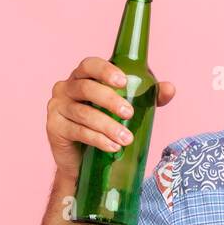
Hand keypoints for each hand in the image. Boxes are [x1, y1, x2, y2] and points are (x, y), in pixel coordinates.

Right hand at [46, 57, 175, 179]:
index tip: (123, 81)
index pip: (89, 65)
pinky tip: (112, 147)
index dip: (105, 70)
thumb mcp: (127, 108)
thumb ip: (148, 96)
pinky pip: (77, 131)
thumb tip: (169, 89)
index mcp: (83, 77)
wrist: (82, 159)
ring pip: (83, 113)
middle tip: (130, 114)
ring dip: (107, 126)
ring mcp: (57, 107)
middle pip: (86, 88)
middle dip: (110, 100)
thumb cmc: (105, 125)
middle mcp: (66, 88)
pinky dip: (97, 139)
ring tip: (126, 139)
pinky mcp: (54, 128)